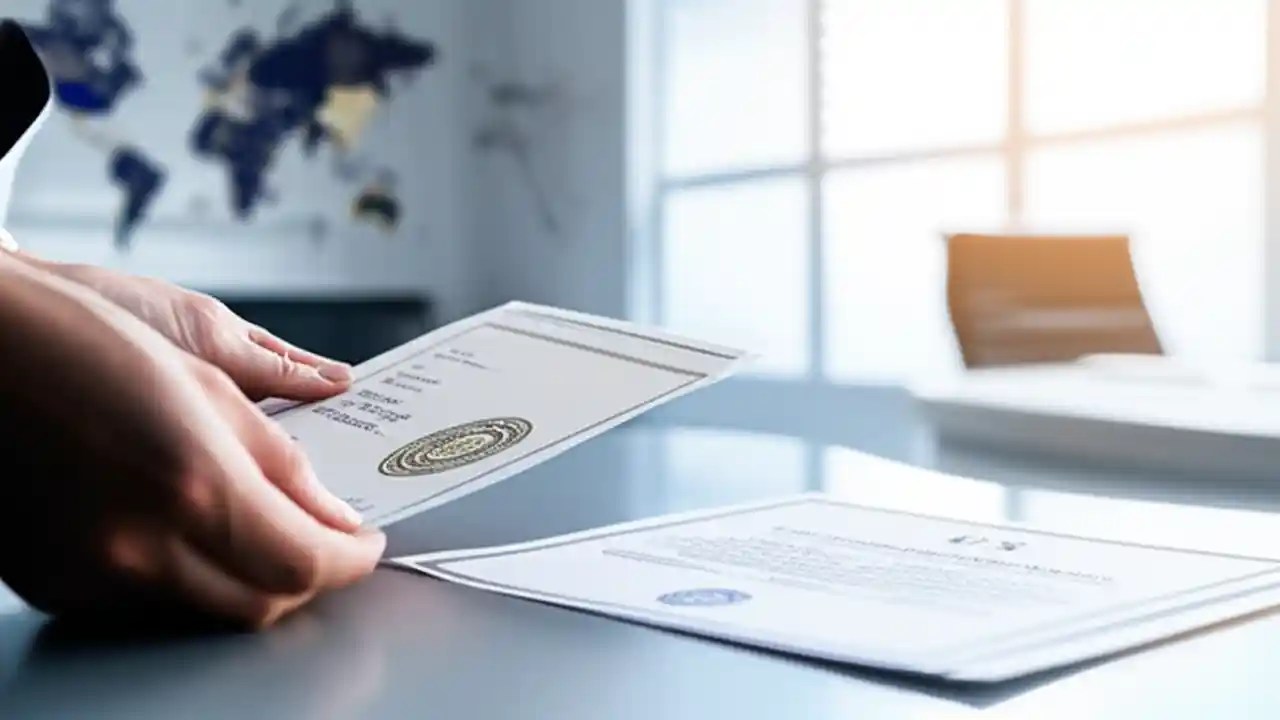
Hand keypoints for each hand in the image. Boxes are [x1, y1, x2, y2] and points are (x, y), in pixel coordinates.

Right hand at [0, 258, 383, 627]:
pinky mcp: (59, 583)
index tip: (366, 542)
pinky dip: (193, 577)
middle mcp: (141, 546)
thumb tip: (335, 516)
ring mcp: (93, 573)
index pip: (306, 563)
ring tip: (268, 528)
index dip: (351, 558)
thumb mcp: (209, 388)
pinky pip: (152, 602)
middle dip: (310, 575)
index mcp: (192, 486)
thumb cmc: (85, 341)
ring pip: (210, 611)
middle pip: (263, 603)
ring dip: (253, 580)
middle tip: (329, 538)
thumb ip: (284, 466)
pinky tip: (197, 531)